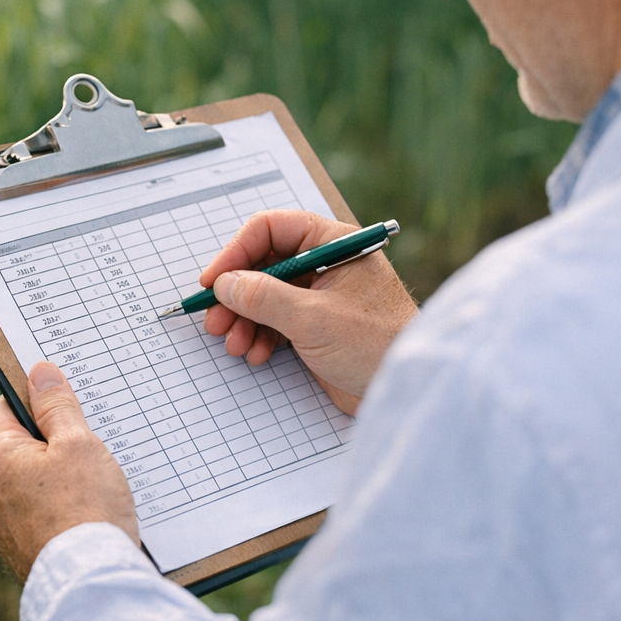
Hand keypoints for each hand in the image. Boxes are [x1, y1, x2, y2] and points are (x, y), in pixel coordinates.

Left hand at [0, 362, 138, 582]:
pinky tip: (87, 513)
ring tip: (93, 484)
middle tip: (88, 445)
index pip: (5, 409)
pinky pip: (39, 516)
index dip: (34, 399)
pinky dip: (59, 509)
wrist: (92, 585)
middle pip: (20, 448)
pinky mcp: (23, 553)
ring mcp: (4, 528)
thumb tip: (39, 373)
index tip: (61, 399)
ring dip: (57, 478)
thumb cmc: (87, 508)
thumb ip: (57, 406)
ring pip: (31, 484)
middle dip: (51, 442)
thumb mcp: (78, 443)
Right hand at [200, 211, 418, 413]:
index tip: (213, 280)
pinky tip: (256, 353)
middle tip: (214, 320)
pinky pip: (277, 320)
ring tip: (235, 344)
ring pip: (266, 295)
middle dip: (237, 293)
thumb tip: (225, 283)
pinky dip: (261, 335)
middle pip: (264, 264)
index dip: (236, 252)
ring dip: (244, 319)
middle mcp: (326, 262)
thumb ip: (263, 296)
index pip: (271, 229)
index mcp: (334, 243)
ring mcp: (322, 294)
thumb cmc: (377, 345)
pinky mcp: (318, 325)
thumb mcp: (312, 318)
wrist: (407, 390)